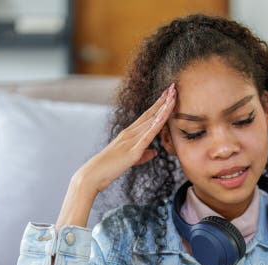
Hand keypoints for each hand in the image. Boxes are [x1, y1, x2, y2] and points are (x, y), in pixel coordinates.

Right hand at [56, 83, 176, 227]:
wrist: (93, 174)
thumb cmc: (109, 168)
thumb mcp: (130, 160)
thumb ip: (143, 154)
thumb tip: (154, 152)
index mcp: (129, 134)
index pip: (147, 116)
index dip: (158, 105)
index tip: (168, 94)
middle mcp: (130, 133)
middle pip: (151, 114)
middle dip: (163, 100)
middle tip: (174, 87)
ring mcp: (131, 140)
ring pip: (151, 121)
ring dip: (163, 109)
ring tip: (173, 96)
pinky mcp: (133, 151)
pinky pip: (147, 136)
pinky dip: (156, 125)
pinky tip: (163, 116)